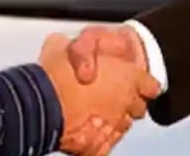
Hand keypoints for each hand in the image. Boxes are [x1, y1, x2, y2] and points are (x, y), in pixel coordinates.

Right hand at [39, 33, 152, 154]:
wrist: (39, 103)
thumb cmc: (55, 72)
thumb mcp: (66, 43)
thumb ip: (81, 48)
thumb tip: (76, 48)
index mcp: (128, 77)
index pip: (150, 85)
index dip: (142, 83)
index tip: (136, 84)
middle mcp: (126, 103)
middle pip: (137, 107)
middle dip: (127, 103)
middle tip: (108, 97)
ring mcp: (114, 127)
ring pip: (122, 126)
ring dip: (112, 121)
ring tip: (93, 115)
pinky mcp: (98, 147)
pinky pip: (103, 147)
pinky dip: (96, 142)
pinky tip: (84, 135)